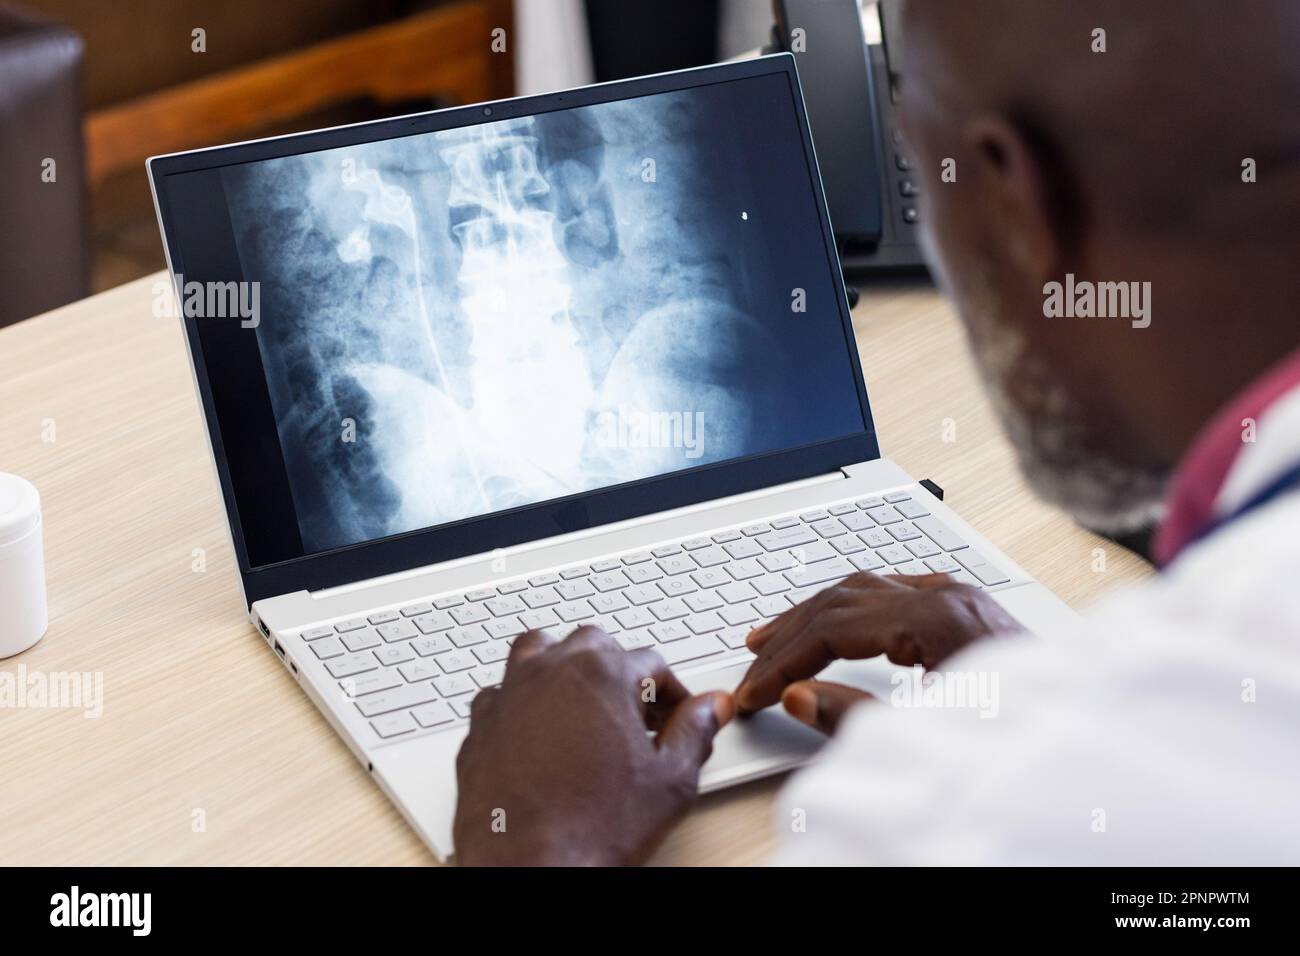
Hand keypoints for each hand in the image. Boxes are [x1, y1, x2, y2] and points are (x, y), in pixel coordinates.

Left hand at [453, 626, 733, 865]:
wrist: (529, 866)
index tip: (676, 715)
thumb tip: (711, 707)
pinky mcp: (479, 726)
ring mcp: (508, 695)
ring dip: (563, 669)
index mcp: (600, 672)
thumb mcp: (670, 779)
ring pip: (538, 654)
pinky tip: (539, 733)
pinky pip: (501, 694)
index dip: (672, 692)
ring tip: (583, 706)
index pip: (650, 662)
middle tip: (636, 715)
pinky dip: (522, 702)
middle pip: (592, 646)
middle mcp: (549, 671)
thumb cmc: (592, 827)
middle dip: (619, 672)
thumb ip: (694, 732)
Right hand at [735, 572, 1020, 732]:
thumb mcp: (932, 732)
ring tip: (772, 637)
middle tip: (749, 664)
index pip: (833, 627)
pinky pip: (892, 591)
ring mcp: (960, 596)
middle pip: (842, 598)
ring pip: (864, 587)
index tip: (753, 690)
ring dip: (813, 613)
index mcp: (938, 618)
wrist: (1096, 741)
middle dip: (789, 632)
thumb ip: (856, 716)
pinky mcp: (967, 607)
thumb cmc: (1024, 732)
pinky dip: (850, 607)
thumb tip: (798, 696)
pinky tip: (835, 621)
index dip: (784, 660)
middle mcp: (948, 595)